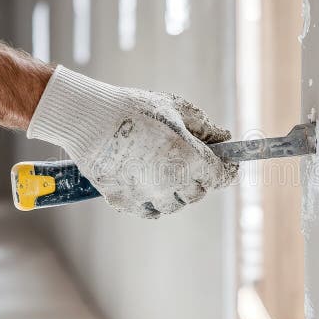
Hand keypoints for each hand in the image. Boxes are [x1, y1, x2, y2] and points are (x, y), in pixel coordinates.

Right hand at [28, 67, 237, 217]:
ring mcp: (147, 195)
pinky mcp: (125, 201)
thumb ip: (204, 127)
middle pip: (198, 193)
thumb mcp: (176, 108)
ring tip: (167, 173)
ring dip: (177, 192)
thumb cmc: (134, 107)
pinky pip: (149, 211)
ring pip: (174, 205)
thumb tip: (223, 138)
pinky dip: (154, 201)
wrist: (88, 117)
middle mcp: (170, 182)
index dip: (228, 170)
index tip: (229, 166)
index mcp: (188, 157)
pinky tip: (150, 184)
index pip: (220, 176)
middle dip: (200, 179)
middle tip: (193, 163)